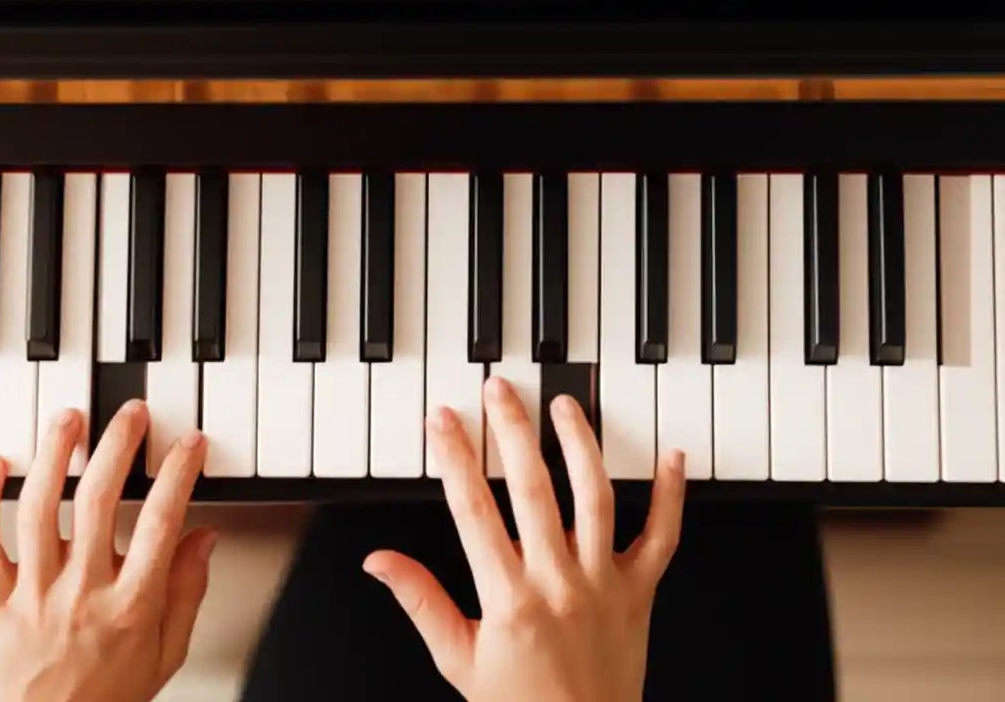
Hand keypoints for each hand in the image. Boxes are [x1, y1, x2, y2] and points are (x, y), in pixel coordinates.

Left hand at [0, 400, 215, 701]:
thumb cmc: (107, 699)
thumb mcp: (168, 652)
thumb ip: (188, 592)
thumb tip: (203, 539)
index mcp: (131, 606)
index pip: (161, 522)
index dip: (179, 473)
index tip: (187, 445)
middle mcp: (81, 593)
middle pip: (97, 501)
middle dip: (118, 446)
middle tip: (130, 415)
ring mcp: (34, 594)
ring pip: (37, 510)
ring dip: (54, 455)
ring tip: (69, 419)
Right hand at [364, 377, 685, 701]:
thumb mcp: (457, 659)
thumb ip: (420, 602)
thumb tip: (379, 562)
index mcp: (509, 599)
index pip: (474, 511)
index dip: (455, 458)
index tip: (442, 420)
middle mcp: (559, 583)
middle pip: (535, 490)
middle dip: (512, 431)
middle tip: (499, 390)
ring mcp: (604, 584)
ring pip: (596, 499)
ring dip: (580, 445)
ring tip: (565, 405)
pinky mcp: (641, 593)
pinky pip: (664, 537)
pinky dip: (670, 495)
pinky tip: (670, 456)